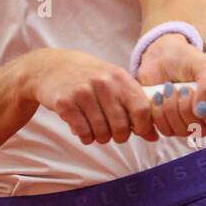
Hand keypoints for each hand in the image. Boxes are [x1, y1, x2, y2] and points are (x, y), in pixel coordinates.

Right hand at [17, 48, 159, 144]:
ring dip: (101, 138)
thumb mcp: (114, 83)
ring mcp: (83, 93)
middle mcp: (103, 83)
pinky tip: (83, 129)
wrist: (51, 67)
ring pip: (102, 133)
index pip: (142, 109)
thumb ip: (134, 106)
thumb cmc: (89, 77)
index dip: (144, 126)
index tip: (139, 131)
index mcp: (119, 77)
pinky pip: (83, 133)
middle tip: (113, 132)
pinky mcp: (65, 103)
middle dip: (119, 136)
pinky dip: (86, 137)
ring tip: (96, 129)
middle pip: (122, 127)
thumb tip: (154, 136)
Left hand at [136, 34, 205, 142]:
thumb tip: (203, 110)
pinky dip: (158, 112)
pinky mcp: (168, 124)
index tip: (202, 106)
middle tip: (183, 88)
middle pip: (201, 131)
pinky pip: (165, 129)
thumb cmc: (187, 60)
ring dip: (171, 107)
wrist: (161, 56)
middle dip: (187, 108)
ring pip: (181, 131)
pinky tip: (158, 96)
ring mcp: (187, 124)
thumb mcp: (204, 66)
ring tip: (169, 88)